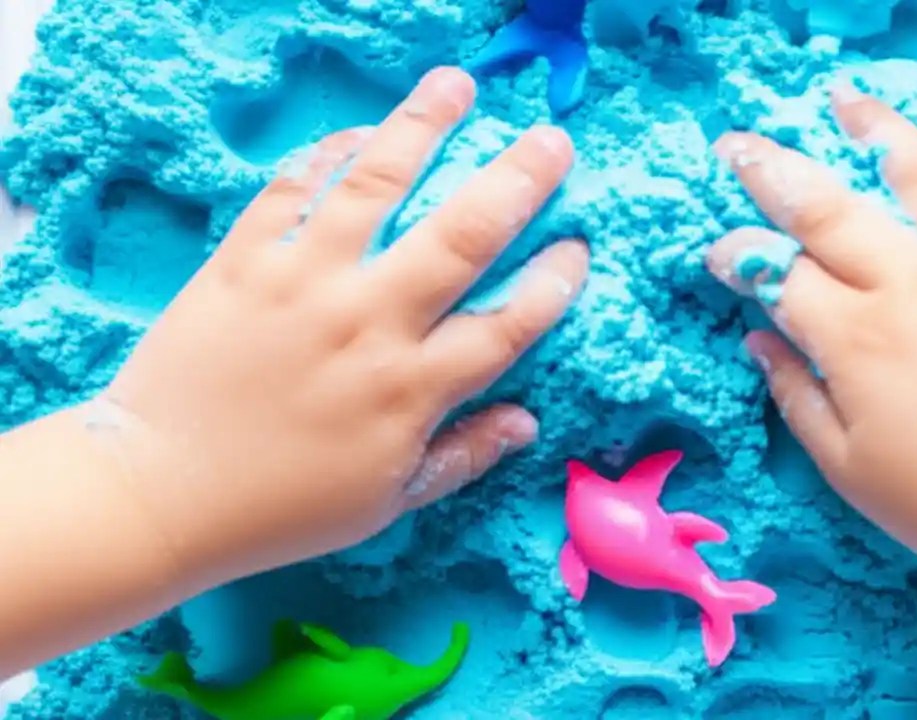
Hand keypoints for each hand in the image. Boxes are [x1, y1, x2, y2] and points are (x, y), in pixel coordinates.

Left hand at [92, 67, 587, 590]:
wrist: (159, 492)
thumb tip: (527, 421)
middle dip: (516, 182)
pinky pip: (290, 192)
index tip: (578, 248)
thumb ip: (463, 457)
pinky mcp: (243, 263)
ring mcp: (303, 285)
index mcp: (411, 389)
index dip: (553, 283)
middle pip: (460, 239)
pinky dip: (327, 156)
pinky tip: (359, 132)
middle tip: (553, 141)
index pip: (506, 324)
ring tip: (456, 87)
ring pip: (375, 189)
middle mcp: (368, 325)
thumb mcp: (388, 501)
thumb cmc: (283, 507)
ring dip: (422, 130)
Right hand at [709, 90, 916, 586]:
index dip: (737, 258)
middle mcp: (911, 284)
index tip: (719, 256)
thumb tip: (759, 338)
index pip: (775, 273)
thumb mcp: (848, 467)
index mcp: (856, 338)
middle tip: (737, 146)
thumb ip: (795, 396)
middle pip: (826, 207)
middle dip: (771, 171)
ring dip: (874, 128)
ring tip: (844, 99)